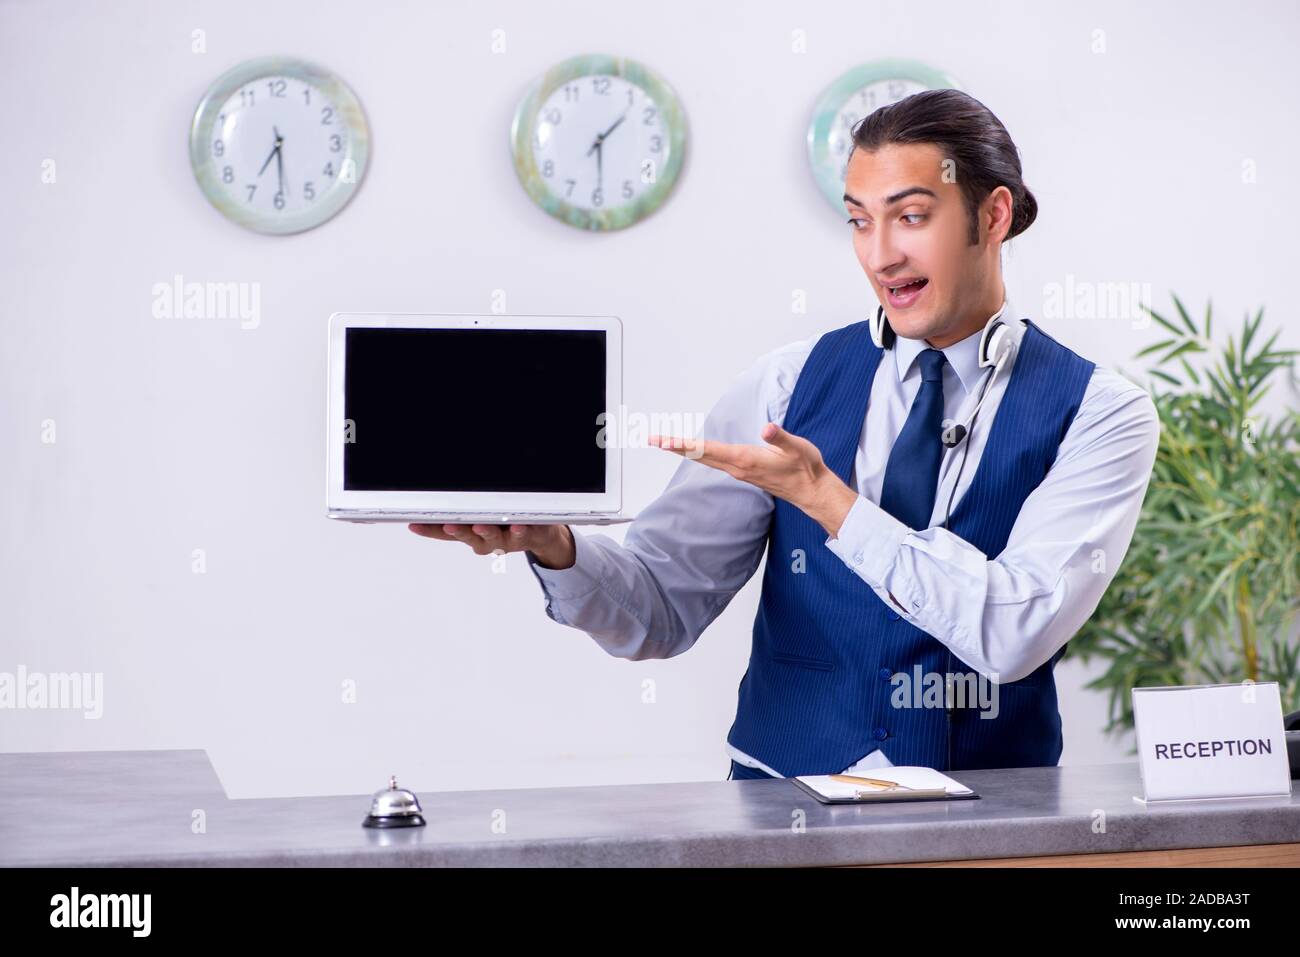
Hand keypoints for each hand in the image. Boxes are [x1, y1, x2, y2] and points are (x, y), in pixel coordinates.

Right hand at [407, 522, 575, 568]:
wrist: (540, 535)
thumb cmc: (505, 523)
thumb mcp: (480, 515)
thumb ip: (463, 506)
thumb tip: (441, 491)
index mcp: (469, 533)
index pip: (444, 533)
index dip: (429, 530)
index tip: (414, 524)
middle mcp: (484, 540)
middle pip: (466, 536)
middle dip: (457, 531)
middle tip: (448, 525)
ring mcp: (504, 540)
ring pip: (492, 537)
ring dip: (485, 531)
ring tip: (480, 525)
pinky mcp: (524, 537)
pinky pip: (521, 534)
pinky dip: (518, 530)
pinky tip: (516, 525)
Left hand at [648, 423, 858, 536]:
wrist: (811, 491)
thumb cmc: (805, 468)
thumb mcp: (797, 448)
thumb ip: (780, 438)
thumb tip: (767, 429)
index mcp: (744, 459)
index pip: (707, 449)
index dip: (683, 444)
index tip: (663, 440)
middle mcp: (737, 467)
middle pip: (699, 454)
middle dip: (675, 446)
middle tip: (651, 438)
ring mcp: (739, 471)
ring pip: (705, 458)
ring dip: (684, 449)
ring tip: (664, 441)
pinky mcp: (743, 471)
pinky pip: (714, 460)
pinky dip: (699, 453)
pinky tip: (693, 449)